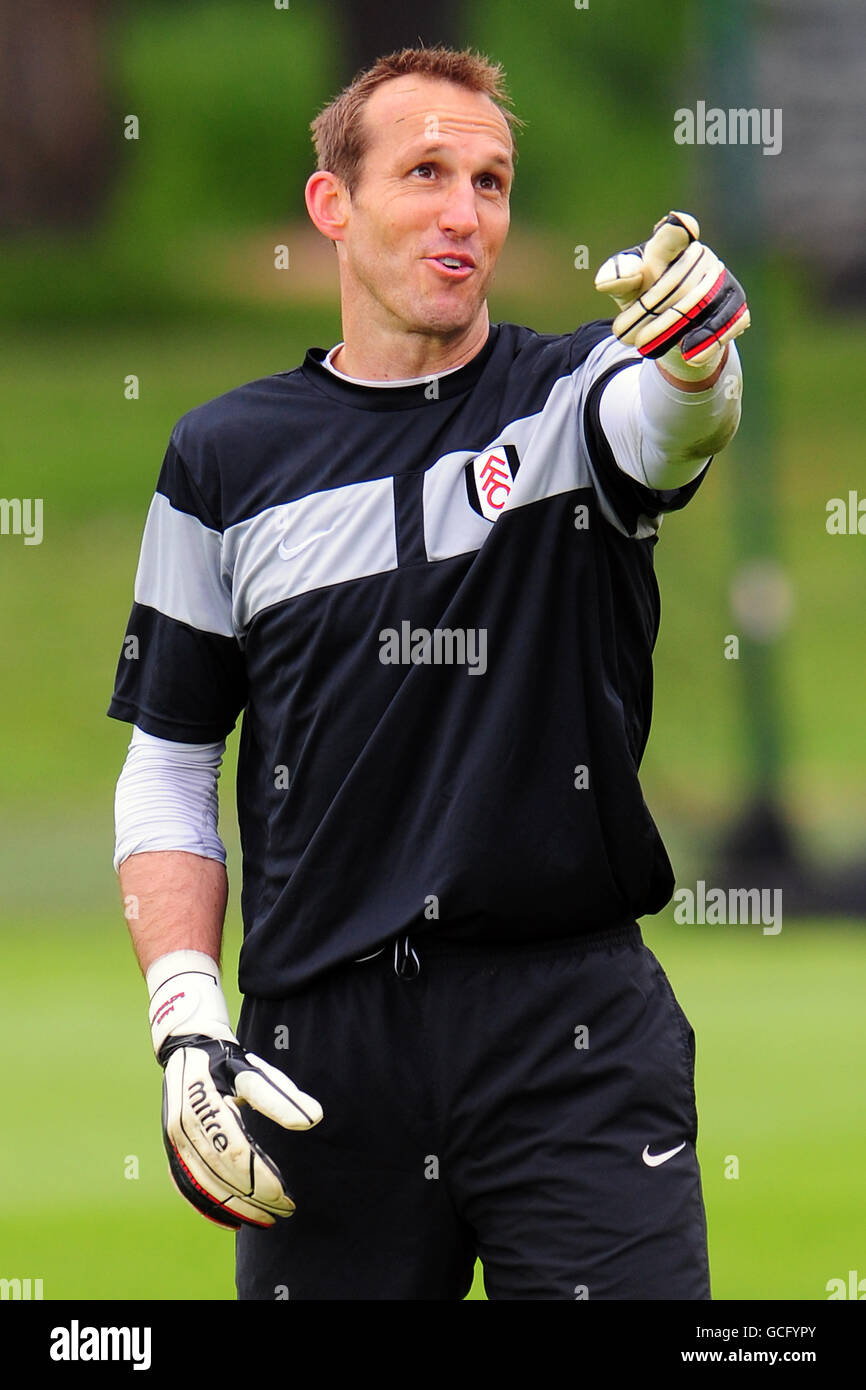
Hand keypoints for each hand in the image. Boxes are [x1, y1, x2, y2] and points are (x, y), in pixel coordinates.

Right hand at [148, 951, 322, 1229]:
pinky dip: (207, 1206)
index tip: (288, 1197)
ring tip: (264, 1220)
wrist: (189, 1049)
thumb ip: (282, 1098)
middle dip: (255, 1199)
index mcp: (206, 1104)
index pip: (239, 1154)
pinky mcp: (172, 1149)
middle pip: (222, 1175)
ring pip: (204, 1185)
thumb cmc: (229, 1062)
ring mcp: (173, 1140)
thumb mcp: (256, 1072)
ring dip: (234, 1208)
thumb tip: (312, 1121)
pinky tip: (230, 1219)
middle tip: (285, 1212)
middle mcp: (183, 1126)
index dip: (264, 1180)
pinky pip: (186, 1185)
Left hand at [594, 211, 749, 368]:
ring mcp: (722, 279)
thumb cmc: (646, 298)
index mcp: (671, 245)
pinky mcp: (736, 304)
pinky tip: (689, 354)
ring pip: (697, 306)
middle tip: (627, 333)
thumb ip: (616, 280)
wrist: (674, 330)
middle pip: (675, 285)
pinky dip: (704, 341)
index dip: (679, 229)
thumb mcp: (626, 290)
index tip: (681, 226)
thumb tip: (604, 282)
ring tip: (647, 345)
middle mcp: (701, 257)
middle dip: (648, 311)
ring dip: (670, 329)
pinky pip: (722, 324)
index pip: (675, 232)